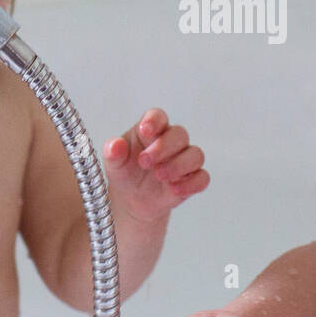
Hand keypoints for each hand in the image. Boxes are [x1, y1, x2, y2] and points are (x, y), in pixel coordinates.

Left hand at [102, 108, 208, 222]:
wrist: (133, 199)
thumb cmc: (126, 172)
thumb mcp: (114, 163)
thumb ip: (113, 152)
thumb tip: (115, 146)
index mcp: (152, 130)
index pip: (159, 117)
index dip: (154, 120)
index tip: (145, 130)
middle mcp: (171, 142)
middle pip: (180, 134)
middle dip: (164, 147)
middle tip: (144, 162)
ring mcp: (184, 160)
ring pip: (195, 155)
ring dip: (179, 165)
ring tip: (159, 176)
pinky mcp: (192, 180)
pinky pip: (202, 178)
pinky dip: (191, 184)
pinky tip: (173, 189)